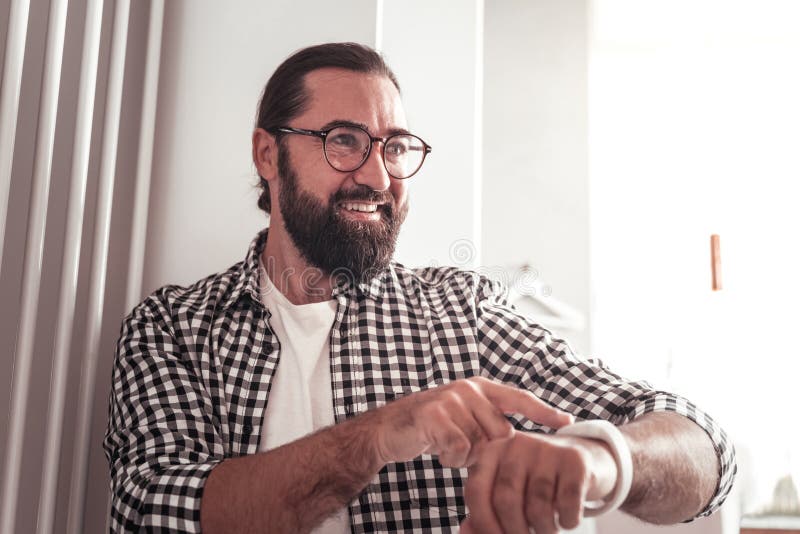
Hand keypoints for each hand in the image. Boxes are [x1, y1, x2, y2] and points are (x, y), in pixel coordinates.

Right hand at [371, 376, 572, 467]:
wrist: (389, 430)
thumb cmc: (432, 429)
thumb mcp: (464, 419)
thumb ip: (489, 422)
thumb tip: (520, 439)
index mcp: (480, 388)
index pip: (519, 399)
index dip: (544, 412)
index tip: (568, 422)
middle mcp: (469, 388)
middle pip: (501, 434)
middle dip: (484, 450)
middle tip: (459, 444)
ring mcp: (451, 399)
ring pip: (479, 445)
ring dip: (463, 456)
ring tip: (444, 444)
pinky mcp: (435, 414)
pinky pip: (459, 450)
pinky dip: (450, 459)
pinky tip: (435, 449)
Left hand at [460, 432, 617, 533]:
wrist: (585, 458)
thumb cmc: (537, 482)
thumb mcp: (509, 493)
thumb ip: (485, 513)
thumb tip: (465, 532)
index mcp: (492, 452)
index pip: (476, 492)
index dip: (484, 524)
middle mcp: (516, 444)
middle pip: (506, 501)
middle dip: (515, 532)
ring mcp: (546, 449)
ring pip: (537, 506)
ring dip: (544, 531)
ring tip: (548, 530)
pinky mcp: (575, 460)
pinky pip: (566, 504)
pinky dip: (568, 521)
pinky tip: (567, 519)